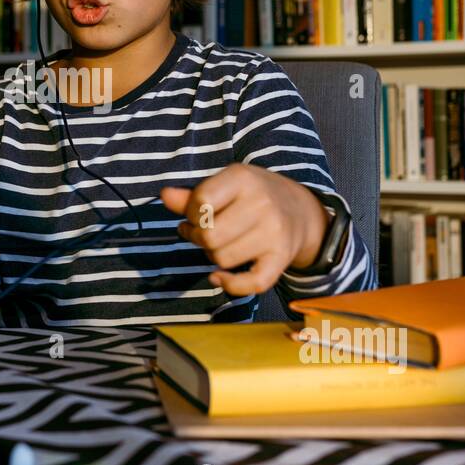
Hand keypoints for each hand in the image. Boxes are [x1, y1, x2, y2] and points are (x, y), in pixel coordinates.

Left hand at [160, 164, 328, 296]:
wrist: (299, 210)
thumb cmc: (251, 196)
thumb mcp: (224, 186)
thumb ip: (192, 195)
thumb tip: (164, 196)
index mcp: (244, 178)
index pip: (201, 202)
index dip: (190, 214)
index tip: (197, 215)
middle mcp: (262, 204)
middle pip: (209, 236)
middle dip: (199, 238)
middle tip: (204, 234)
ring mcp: (274, 233)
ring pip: (222, 259)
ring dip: (213, 257)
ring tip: (220, 245)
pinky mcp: (281, 258)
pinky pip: (251, 283)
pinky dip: (230, 285)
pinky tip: (218, 277)